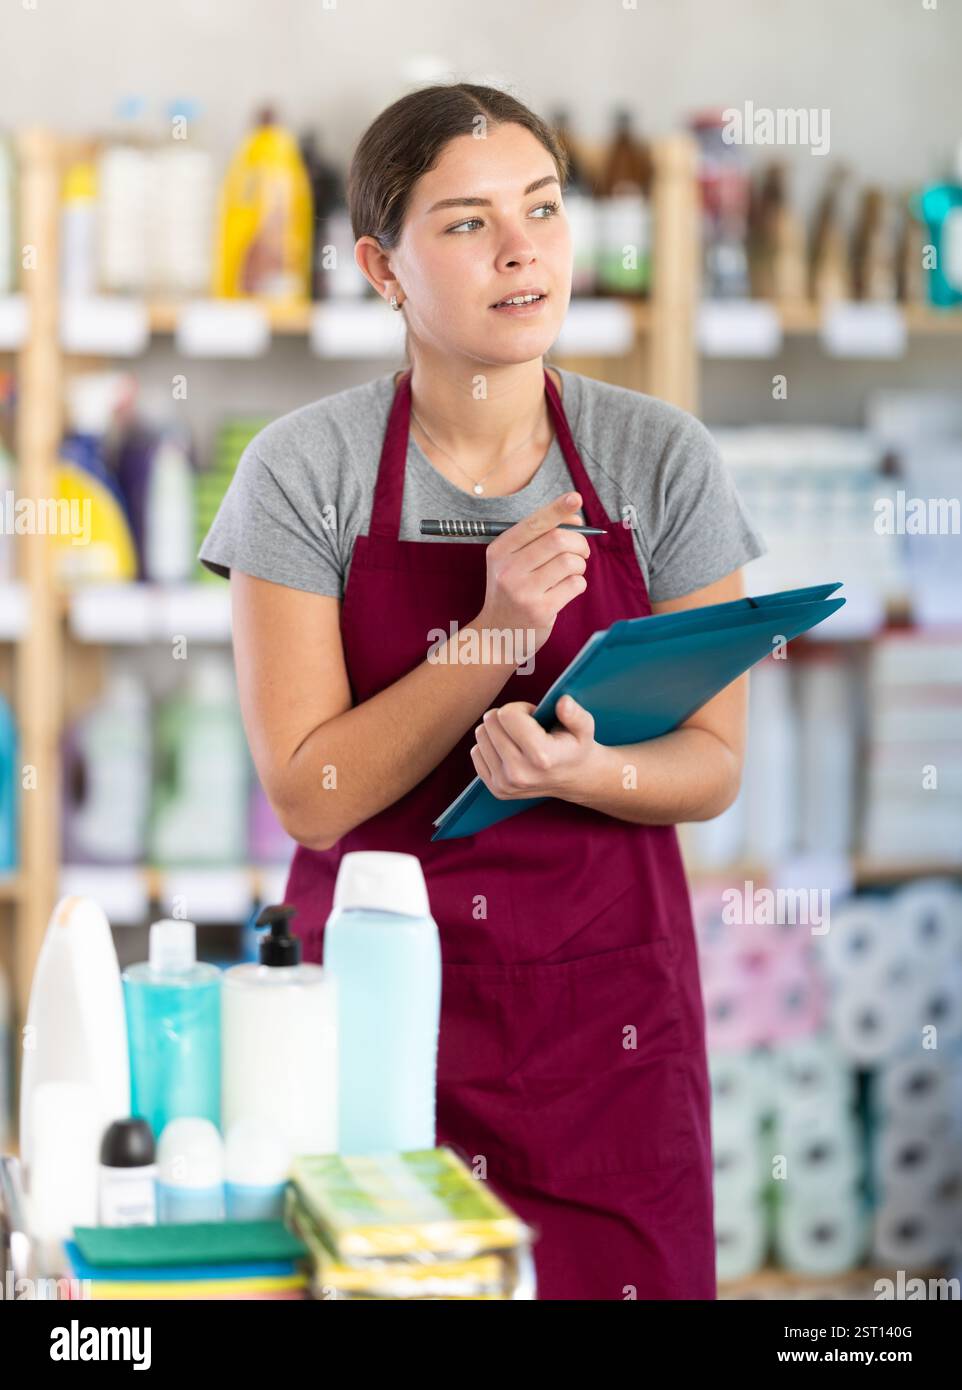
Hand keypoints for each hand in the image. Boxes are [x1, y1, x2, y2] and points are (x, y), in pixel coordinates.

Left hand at [470, 695, 598, 799]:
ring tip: (520, 739)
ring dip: (498, 731)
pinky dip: (491, 746)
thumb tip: (563, 702)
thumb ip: (575, 714)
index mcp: (542, 757)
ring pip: (480, 735)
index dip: (521, 708)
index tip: (534, 717)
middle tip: (527, 727)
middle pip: (490, 723)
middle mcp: (520, 773)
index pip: (507, 715)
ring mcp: (506, 784)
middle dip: (508, 717)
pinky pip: (476, 752)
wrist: (575, 779)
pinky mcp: (496, 789)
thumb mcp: (584, 728)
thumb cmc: (576, 746)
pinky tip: (511, 751)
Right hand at [476, 493, 590, 660]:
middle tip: (581, 552)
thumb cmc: (511, 592)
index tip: (576, 497)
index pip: (534, 523)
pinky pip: (575, 584)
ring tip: (570, 573)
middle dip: (579, 543)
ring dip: (579, 566)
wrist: (497, 635)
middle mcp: (508, 568)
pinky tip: (566, 590)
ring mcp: (523, 591)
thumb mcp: (514, 561)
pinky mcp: (540, 609)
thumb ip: (540, 537)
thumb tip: (575, 518)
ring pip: (570, 562)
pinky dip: (578, 583)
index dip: (558, 508)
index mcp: (500, 550)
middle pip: (558, 540)